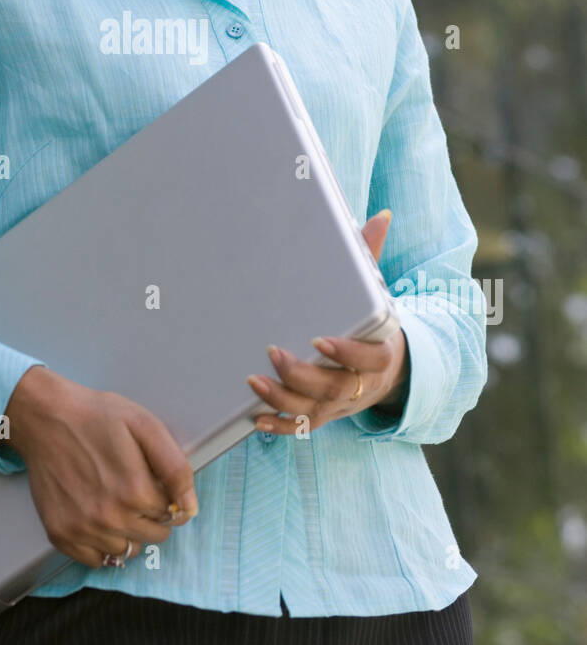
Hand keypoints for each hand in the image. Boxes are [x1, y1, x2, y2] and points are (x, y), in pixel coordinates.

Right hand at [1, 366, 198, 568]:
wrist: (45, 418)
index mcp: (134, 491)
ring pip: (126, 551)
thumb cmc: (95, 417)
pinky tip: (96, 518)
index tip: (152, 482)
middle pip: (153, 537)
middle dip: (151, 516)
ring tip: (114, 502)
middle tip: (134, 490)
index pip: (172, 514)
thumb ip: (175, 468)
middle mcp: (109, 517)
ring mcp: (82, 529)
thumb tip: (190, 508)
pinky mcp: (60, 535)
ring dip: (127, 532)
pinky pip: (95, 560)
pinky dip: (101, 545)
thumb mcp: (145, 426)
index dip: (166, 497)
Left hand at [247, 210, 408, 435]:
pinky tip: (257, 419)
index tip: (320, 340)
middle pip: (335, 388)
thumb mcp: (378, 294)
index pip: (368, 359)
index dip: (346, 354)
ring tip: (253, 382)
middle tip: (273, 352)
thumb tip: (380, 216)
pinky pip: (303, 427)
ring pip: (314, 411)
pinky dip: (281, 426)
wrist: (390, 370)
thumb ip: (372, 258)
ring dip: (283, 400)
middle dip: (302, 375)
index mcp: (380, 353)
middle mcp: (362, 384)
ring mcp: (342, 404)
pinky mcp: (325, 416)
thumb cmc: (374, 325)